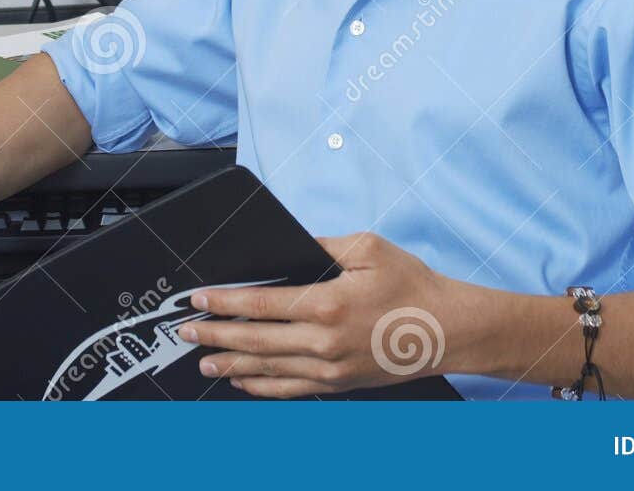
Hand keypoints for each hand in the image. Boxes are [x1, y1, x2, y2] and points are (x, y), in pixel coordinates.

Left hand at [179, 232, 453, 397]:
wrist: (447, 329)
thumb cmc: (411, 285)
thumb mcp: (367, 248)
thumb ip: (321, 245)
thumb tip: (288, 246)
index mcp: (326, 303)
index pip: (259, 304)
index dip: (223, 303)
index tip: (198, 299)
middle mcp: (323, 341)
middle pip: (254, 340)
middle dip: (215, 335)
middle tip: (186, 332)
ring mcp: (329, 368)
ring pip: (267, 369)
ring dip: (231, 364)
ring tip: (203, 361)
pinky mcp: (338, 383)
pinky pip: (289, 389)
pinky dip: (261, 386)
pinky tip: (242, 380)